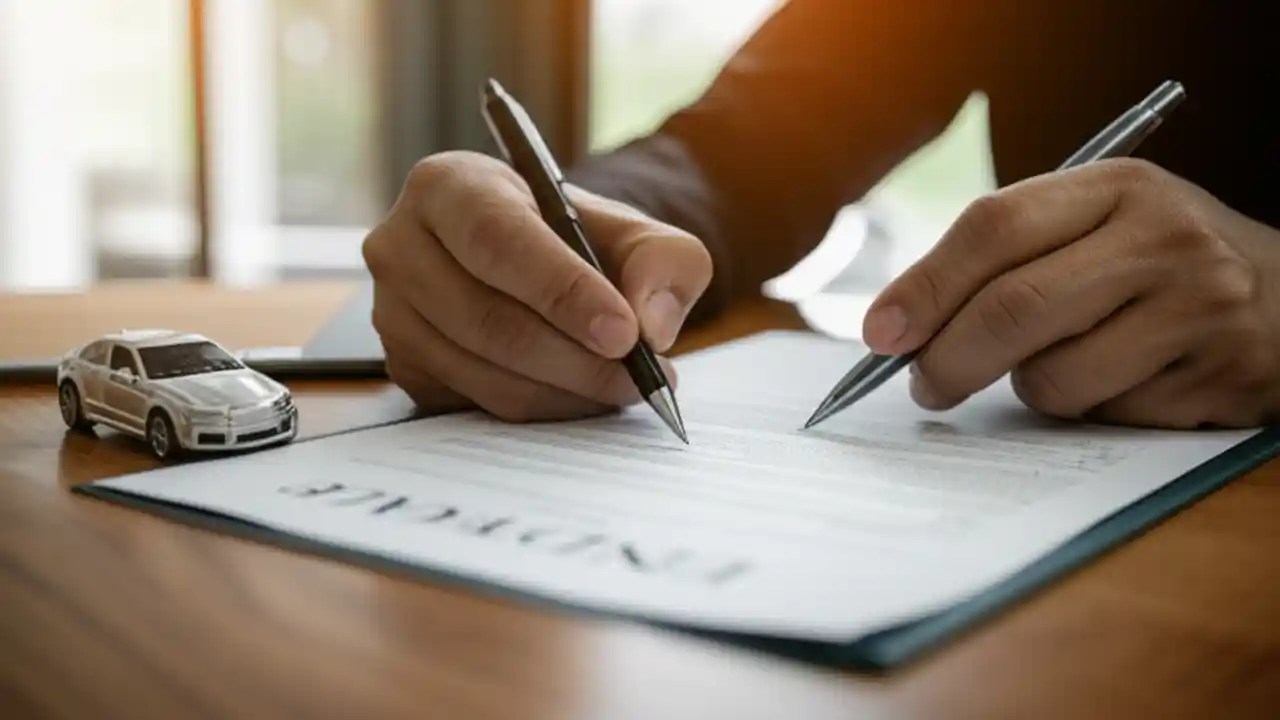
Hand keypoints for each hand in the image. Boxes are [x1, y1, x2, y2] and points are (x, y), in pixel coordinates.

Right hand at [362, 151, 711, 420]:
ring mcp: (393, 313)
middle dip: (574, 358)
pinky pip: (477, 404)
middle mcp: (401, 246)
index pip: (497, 239)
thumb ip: (662, 260)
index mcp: (447, 186)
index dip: (561, 290)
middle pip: (486, 318)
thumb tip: (650, 322)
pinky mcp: (405, 368)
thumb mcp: (633, 231)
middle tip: (638, 377)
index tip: (623, 333)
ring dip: (564, 392)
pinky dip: (542, 409)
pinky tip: (582, 395)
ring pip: (483, 372)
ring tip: (624, 386)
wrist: (537, 266)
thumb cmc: (576, 240)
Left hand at [862, 159, 1279, 428]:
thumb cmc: (1155, 265)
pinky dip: (1088, 411)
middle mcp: (1163, 239)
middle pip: (1014, 308)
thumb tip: (899, 326)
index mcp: (1117, 186)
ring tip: (1060, 364)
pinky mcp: (1217, 379)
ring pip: (1054, 378)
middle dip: (946, 359)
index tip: (881, 332)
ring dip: (1028, 388)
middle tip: (923, 385)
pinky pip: (1105, 416)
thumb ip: (1005, 258)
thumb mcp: (1094, 227)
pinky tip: (1122, 381)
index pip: (994, 227)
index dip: (926, 285)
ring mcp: (1199, 310)